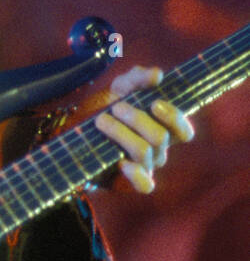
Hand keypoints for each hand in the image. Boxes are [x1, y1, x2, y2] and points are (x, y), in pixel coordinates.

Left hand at [95, 65, 193, 193]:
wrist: (76, 133)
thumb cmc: (105, 109)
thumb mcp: (118, 89)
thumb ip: (137, 78)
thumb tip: (157, 75)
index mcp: (163, 128)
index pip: (184, 131)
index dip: (175, 118)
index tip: (154, 104)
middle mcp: (158, 149)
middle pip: (160, 137)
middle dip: (137, 119)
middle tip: (116, 107)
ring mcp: (145, 166)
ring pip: (144, 153)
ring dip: (122, 133)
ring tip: (101, 120)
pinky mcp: (128, 181)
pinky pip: (145, 185)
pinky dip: (136, 174)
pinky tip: (121, 162)